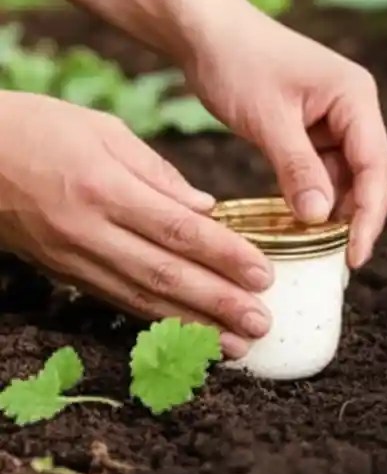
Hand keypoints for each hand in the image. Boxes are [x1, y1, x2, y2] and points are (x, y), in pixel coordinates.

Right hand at [0, 91, 273, 357]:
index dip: (224, 256)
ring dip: (191, 325)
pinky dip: (154, 321)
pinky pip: (115, 300)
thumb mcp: (101, 131)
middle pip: (163, 273)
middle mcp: (87, 229)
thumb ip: (157, 172)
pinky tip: (186, 336)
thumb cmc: (36, 129)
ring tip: (235, 345)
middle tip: (261, 323)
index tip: (263, 275)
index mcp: (104, 186)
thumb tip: (207, 208)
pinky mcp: (61, 273)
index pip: (177, 229)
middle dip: (217, 302)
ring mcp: (71, 257)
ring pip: (140, 297)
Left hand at [180, 10, 386, 268]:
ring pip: (345, 177)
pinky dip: (311, 197)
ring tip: (318, 251)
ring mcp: (334, 118)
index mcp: (355, 97)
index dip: (370, 213)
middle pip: (368, 174)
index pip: (375, 165)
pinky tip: (298, 224)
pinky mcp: (312, 127)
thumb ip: (297, 169)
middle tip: (341, 263)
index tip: (354, 254)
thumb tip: (321, 220)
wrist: (202, 28)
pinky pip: (321, 171)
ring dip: (332, 211)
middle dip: (356, 217)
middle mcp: (354, 108)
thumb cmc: (235, 61)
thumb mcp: (267, 119)